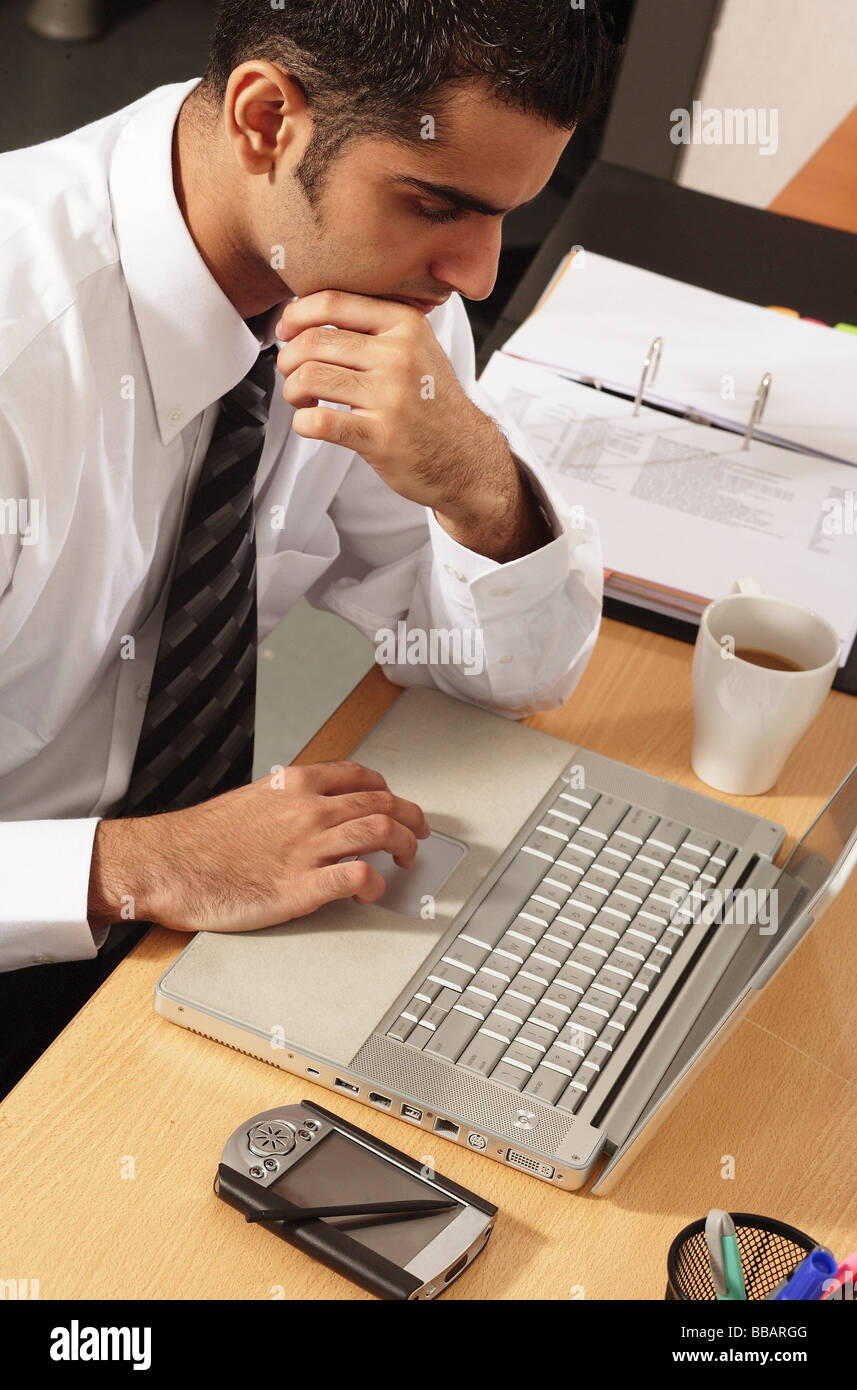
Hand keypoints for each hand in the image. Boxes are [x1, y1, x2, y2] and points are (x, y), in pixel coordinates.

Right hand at [88, 761, 430, 933]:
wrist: (167, 864)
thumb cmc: (199, 840)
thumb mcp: (249, 801)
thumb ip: (285, 802)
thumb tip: (309, 808)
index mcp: (295, 785)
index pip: (361, 776)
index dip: (389, 790)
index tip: (397, 804)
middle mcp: (309, 810)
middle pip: (382, 802)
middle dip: (410, 819)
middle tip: (418, 835)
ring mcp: (308, 847)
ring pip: (381, 831)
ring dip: (404, 846)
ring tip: (405, 862)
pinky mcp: (302, 886)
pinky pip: (359, 876)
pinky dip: (376, 883)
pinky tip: (371, 891)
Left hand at [275, 290, 516, 523]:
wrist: (466, 456)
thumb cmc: (432, 404)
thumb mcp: (418, 347)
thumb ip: (375, 324)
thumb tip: (308, 312)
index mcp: (405, 325)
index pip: (333, 302)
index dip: (296, 315)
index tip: (287, 330)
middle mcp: (399, 356)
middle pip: (314, 342)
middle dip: (288, 358)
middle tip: (292, 373)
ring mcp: (391, 397)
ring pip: (310, 377)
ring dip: (292, 390)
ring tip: (302, 400)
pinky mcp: (381, 436)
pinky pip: (318, 422)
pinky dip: (302, 423)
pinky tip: (311, 423)